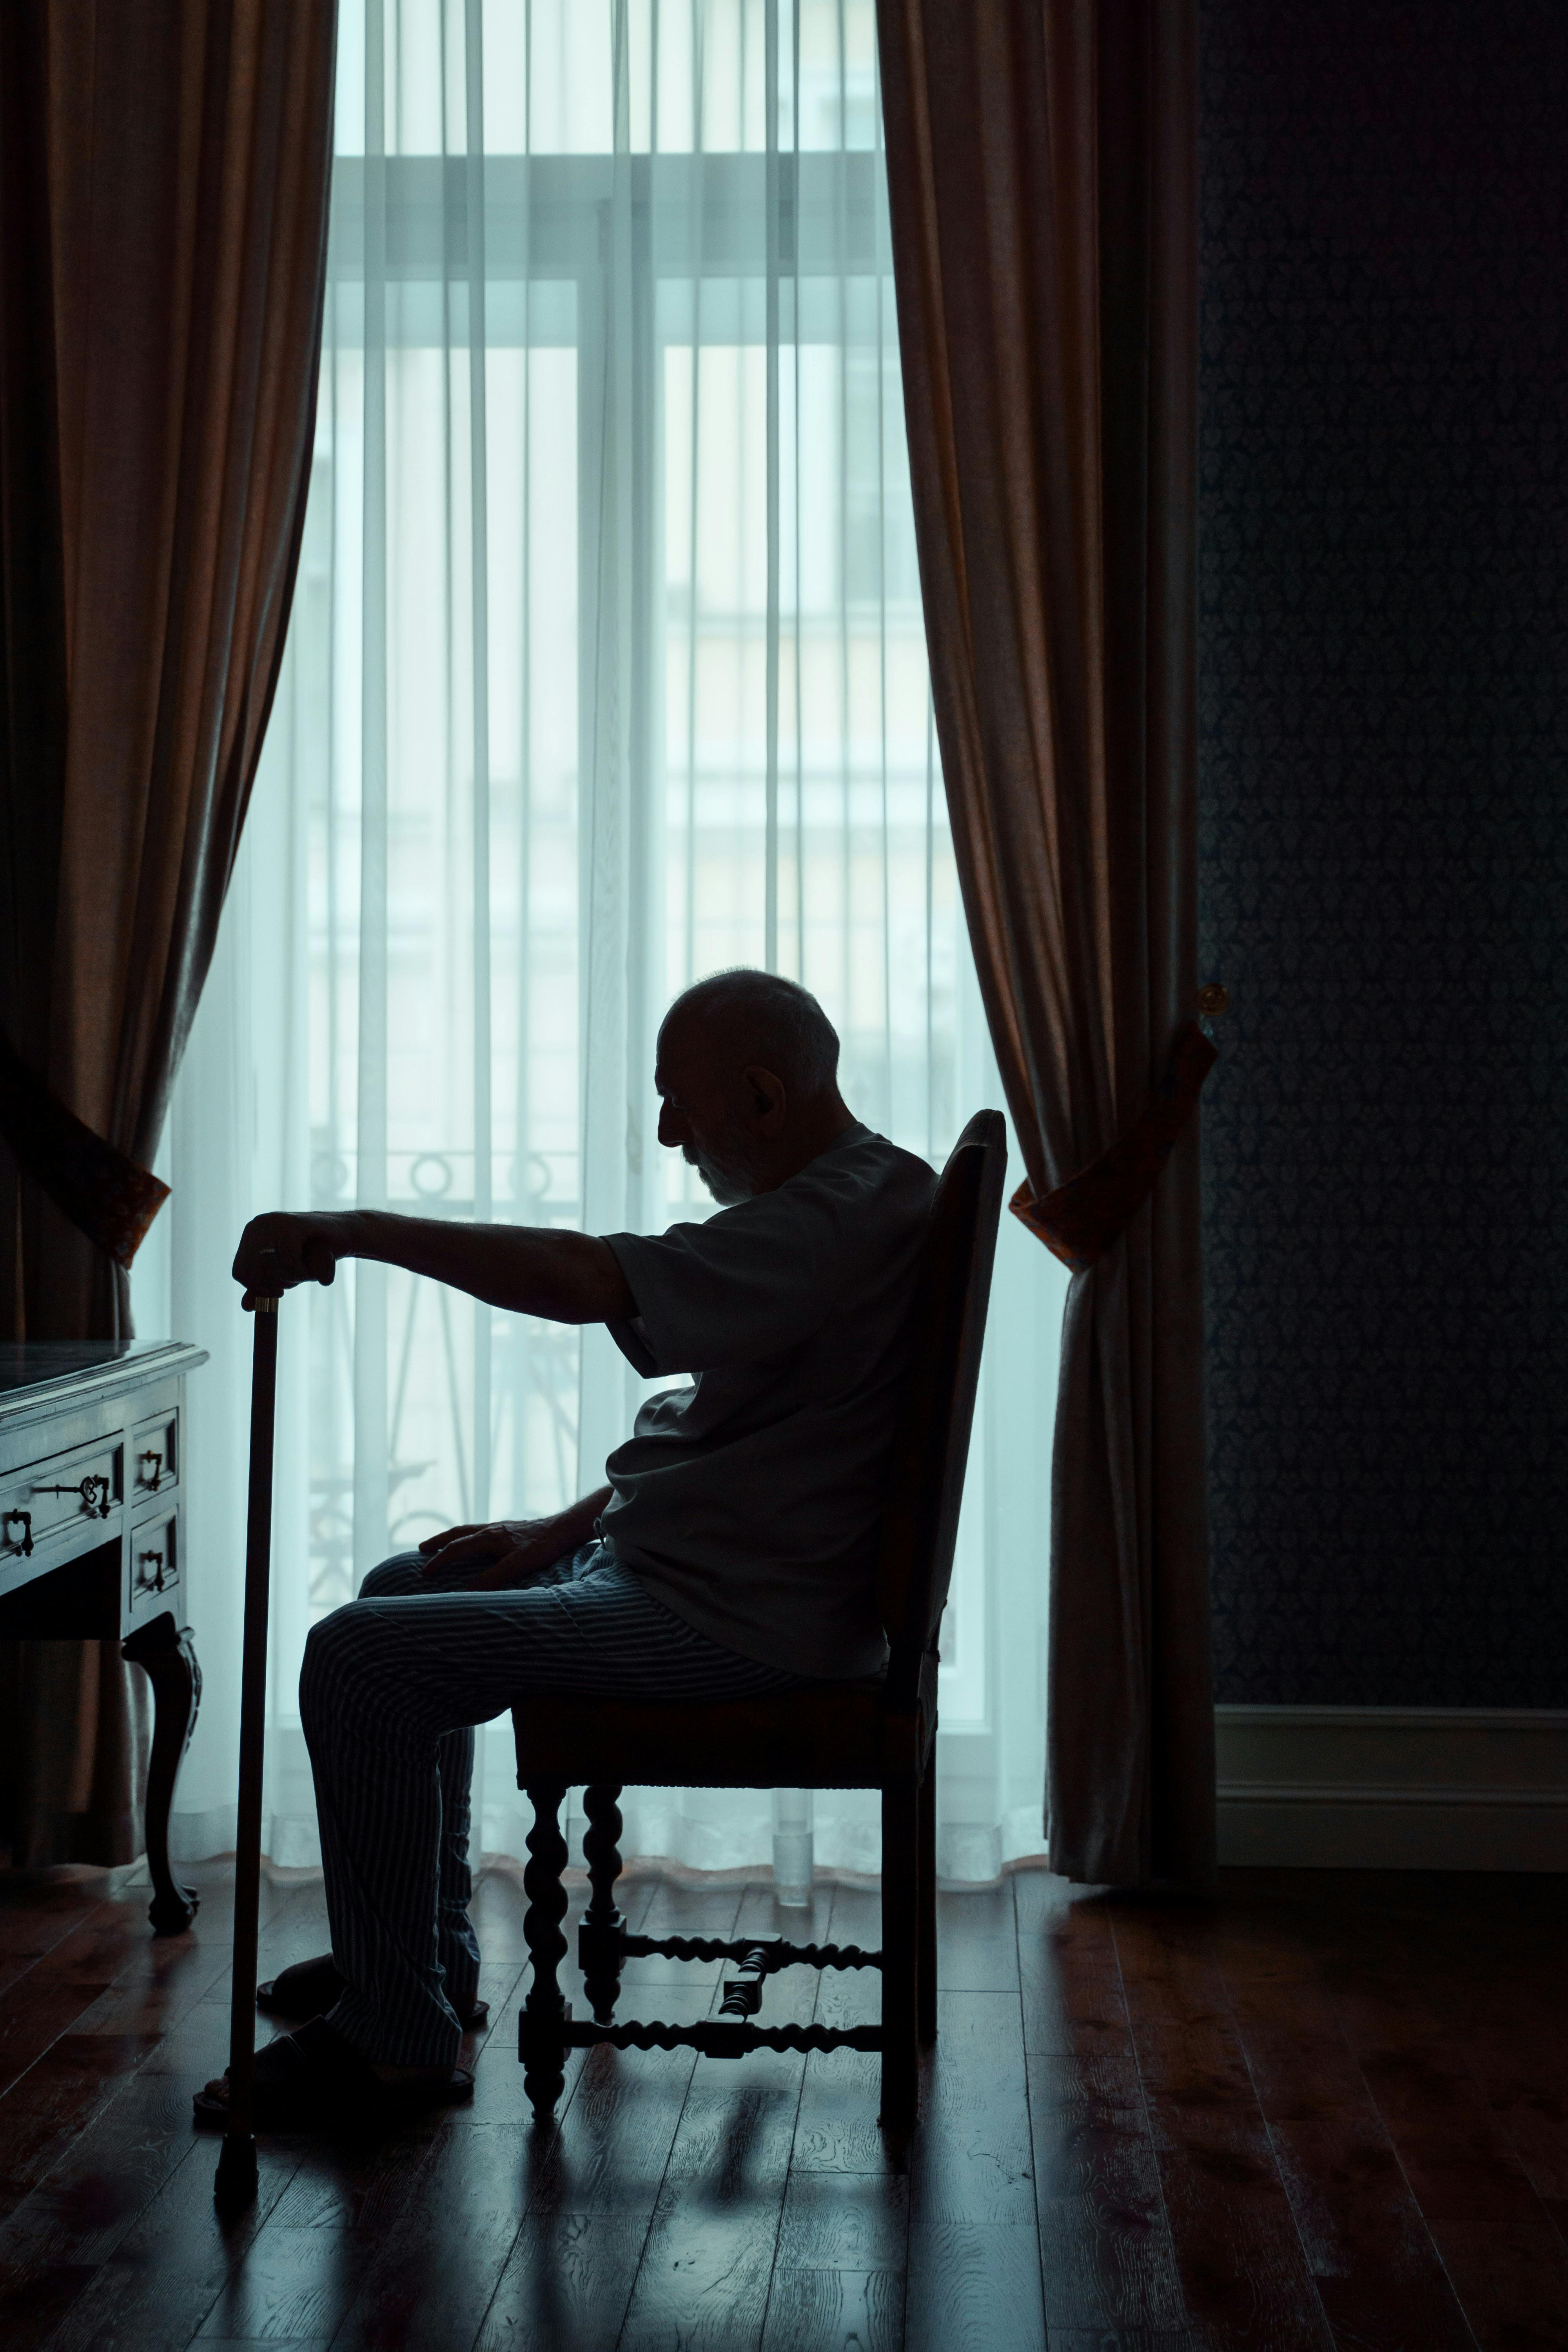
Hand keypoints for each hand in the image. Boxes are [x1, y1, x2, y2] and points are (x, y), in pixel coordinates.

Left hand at [232, 1212, 337, 1302]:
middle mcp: (258, 1224)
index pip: (239, 1272)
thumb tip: (245, 1306)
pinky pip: (288, 1260)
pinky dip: (302, 1271)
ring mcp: (274, 1222)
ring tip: (307, 1270)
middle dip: (277, 1284)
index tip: (279, 1291)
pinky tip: (314, 1265)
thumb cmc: (312, 1253)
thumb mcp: (284, 1273)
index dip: (259, 1288)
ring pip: (270, 1268)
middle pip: (253, 1273)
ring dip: (293, 1278)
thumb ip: (264, 1286)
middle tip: (297, 1278)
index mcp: (251, 1234)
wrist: (345, 1236)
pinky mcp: (292, 1224)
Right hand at [417, 1516, 571, 1591]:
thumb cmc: (541, 1547)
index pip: (456, 1548)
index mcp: (489, 1537)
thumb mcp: (517, 1565)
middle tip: (421, 1549)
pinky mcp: (509, 1528)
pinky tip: (472, 1543)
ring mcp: (499, 1527)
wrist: (562, 1529)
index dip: (438, 1560)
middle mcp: (490, 1529)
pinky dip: (467, 1536)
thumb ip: (493, 1577)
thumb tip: (468, 1590)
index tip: (424, 1572)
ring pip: (468, 1530)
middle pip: (457, 1533)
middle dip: (438, 1542)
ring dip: (451, 1537)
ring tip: (441, 1544)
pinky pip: (479, 1530)